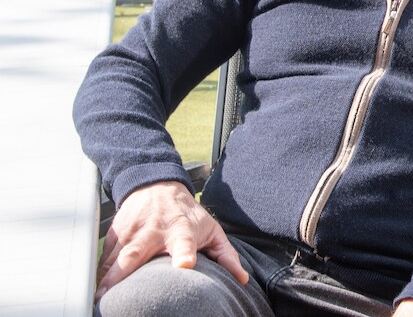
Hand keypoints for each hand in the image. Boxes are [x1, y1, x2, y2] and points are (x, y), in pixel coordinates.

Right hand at [95, 180, 248, 299]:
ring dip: (106, 279)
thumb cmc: (187, 213)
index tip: (185, 264)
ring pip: (114, 258)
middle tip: (113, 295)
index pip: (184, 243)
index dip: (185, 253)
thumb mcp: (211, 230)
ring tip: (99, 300)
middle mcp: (154, 231)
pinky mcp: (114, 235)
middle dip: (124, 275)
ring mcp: (131, 233)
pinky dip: (99, 273)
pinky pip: (104, 257)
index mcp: (182, 230)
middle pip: (137, 254)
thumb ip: (226, 255)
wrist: (157, 186)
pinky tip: (96, 288)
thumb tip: (242, 278)